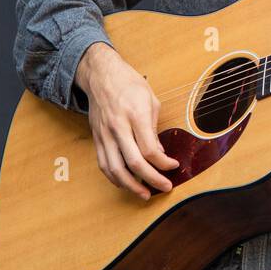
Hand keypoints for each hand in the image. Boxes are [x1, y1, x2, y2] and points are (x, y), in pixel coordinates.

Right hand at [76, 43, 179, 199]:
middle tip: (165, 187)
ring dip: (131, 185)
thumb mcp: (151, 100)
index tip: (173, 166)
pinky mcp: (96, 138)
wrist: (101, 75)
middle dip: (152, 179)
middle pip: (134, 162)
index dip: (163, 163)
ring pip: (115, 169)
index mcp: (135, 114)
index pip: (150, 149)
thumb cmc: (129, 84)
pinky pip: (104, 164)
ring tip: (145, 194)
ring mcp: (105, 134)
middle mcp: (118, 126)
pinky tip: (126, 183)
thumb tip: (159, 154)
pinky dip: (115, 178)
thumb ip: (154, 129)